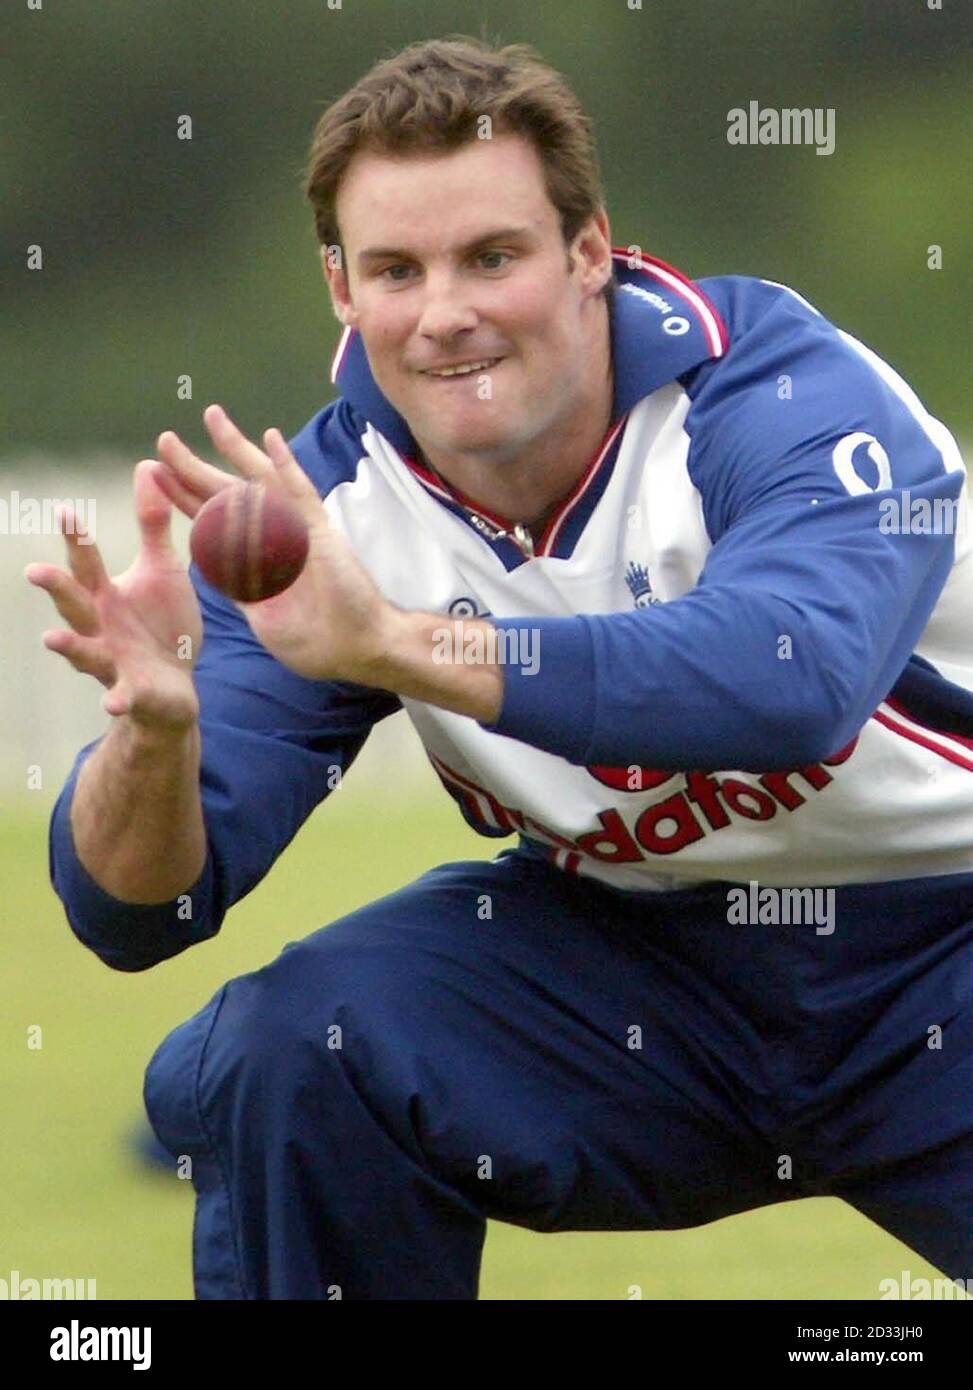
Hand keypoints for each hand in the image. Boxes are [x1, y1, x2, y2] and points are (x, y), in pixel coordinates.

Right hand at [25, 461, 201, 729]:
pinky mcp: (133, 692)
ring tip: (51, 639)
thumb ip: (151, 523)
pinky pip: (122, 697)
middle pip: (73, 604)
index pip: (86, 562)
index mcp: (105, 595)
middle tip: (35, 571)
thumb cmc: (161, 624)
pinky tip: (112, 704)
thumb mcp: (160, 569)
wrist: (175, 687)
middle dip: (56, 588)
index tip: (65, 511)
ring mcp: (112, 661)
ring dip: (68, 646)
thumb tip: (146, 465)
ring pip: (85, 653)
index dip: (75, 538)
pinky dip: (117, 700)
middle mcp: (100, 627)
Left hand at [151, 404, 399, 683]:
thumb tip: (208, 563)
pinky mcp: (320, 532)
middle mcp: (271, 537)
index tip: (154, 476)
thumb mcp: (260, 617)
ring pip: (259, 481)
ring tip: (211, 418)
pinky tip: (271, 439)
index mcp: (252, 560)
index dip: (182, 497)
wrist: (357, 648)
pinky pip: (301, 493)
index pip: (210, 520)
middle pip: (226, 492)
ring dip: (235, 449)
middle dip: (193, 467)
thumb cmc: (313, 642)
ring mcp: (296, 530)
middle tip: (165, 441)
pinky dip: (286, 466)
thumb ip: (237, 587)